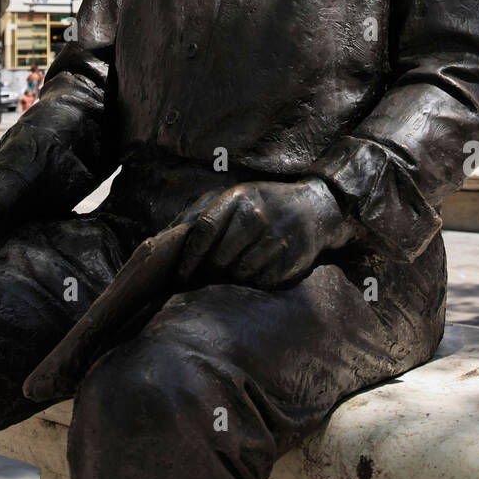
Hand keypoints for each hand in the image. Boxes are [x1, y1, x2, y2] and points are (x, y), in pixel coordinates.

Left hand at [175, 178, 356, 289]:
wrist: (315, 208)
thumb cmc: (263, 204)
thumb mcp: (234, 198)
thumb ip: (199, 215)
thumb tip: (163, 238)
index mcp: (238, 197)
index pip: (205, 229)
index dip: (189, 256)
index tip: (180, 274)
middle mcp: (257, 215)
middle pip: (220, 257)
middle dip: (211, 270)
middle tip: (210, 274)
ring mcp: (276, 237)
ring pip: (240, 273)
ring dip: (234, 276)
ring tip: (237, 268)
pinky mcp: (291, 259)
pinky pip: (261, 281)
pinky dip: (254, 280)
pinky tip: (258, 269)